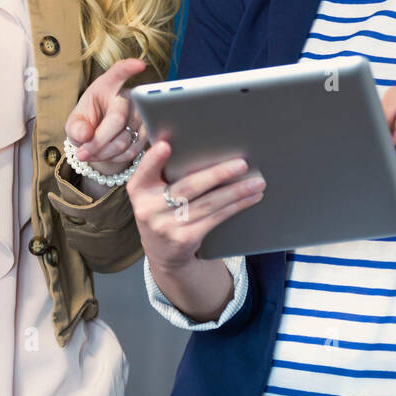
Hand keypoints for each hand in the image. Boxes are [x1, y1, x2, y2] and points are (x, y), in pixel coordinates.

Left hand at [64, 58, 149, 176]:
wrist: (99, 137)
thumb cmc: (87, 123)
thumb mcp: (74, 123)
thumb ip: (75, 127)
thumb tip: (85, 135)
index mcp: (107, 86)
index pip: (118, 73)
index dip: (129, 69)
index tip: (138, 65)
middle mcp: (128, 97)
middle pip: (117, 119)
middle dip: (98, 141)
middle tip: (82, 153)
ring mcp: (141, 115)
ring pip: (125, 139)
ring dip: (104, 153)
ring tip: (90, 154)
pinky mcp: (148, 132)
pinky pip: (133, 150)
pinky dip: (115, 158)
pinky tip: (105, 155)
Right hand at [126, 137, 264, 275]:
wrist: (163, 253)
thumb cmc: (162, 209)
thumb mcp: (152, 191)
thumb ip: (163, 170)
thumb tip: (196, 143)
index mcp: (138, 189)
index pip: (144, 171)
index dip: (154, 159)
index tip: (165, 146)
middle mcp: (148, 209)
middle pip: (188, 187)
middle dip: (217, 175)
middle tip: (241, 164)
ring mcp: (166, 227)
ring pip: (208, 204)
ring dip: (236, 192)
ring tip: (257, 182)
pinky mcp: (184, 240)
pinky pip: (215, 219)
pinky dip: (235, 206)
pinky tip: (250, 198)